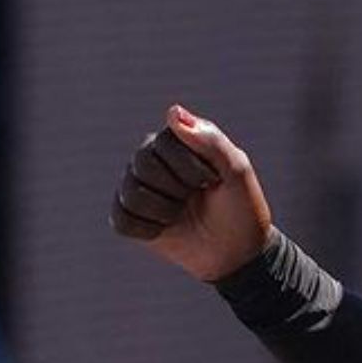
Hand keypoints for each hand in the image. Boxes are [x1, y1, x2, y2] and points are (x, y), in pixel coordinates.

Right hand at [108, 104, 273, 282]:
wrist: (237, 251)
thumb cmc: (240, 206)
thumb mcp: (236, 171)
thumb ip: (209, 139)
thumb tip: (172, 111)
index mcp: (175, 141)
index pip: (162, 143)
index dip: (189, 168)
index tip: (213, 180)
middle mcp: (150, 159)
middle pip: (142, 165)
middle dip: (176, 188)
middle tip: (195, 197)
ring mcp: (136, 188)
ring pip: (131, 194)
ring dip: (164, 211)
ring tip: (182, 214)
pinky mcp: (128, 218)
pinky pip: (121, 220)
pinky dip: (149, 230)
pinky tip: (167, 229)